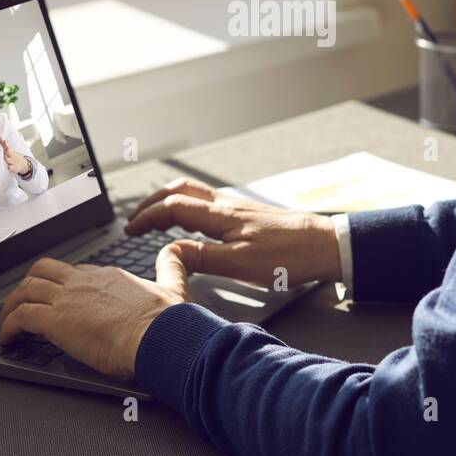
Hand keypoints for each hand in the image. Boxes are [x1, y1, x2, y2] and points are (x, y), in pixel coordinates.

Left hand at [0, 134, 30, 176]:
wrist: (23, 164)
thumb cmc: (12, 156)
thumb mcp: (8, 149)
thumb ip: (2, 143)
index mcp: (9, 151)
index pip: (7, 146)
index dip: (6, 144)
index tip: (4, 141)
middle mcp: (11, 155)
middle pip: (9, 152)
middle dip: (7, 148)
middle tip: (5, 145)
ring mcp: (13, 161)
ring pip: (9, 160)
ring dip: (7, 159)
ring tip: (5, 157)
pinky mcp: (14, 168)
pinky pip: (11, 168)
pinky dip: (10, 167)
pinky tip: (9, 167)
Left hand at [0, 249, 187, 378]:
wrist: (159, 336)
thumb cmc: (167, 320)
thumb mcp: (173, 284)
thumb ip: (171, 266)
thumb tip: (175, 251)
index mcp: (107, 276)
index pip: (74, 273)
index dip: (61, 285)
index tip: (57, 298)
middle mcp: (84, 283)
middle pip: (42, 271)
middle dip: (27, 286)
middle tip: (21, 303)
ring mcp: (68, 300)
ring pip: (25, 291)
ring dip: (11, 307)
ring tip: (7, 324)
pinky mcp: (57, 322)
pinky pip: (21, 317)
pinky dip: (8, 326)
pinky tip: (8, 338)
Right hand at [124, 176, 340, 287]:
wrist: (326, 246)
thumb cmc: (290, 257)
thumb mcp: (242, 265)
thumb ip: (203, 257)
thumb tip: (170, 253)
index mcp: (222, 215)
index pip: (173, 207)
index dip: (147, 217)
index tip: (130, 230)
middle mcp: (227, 205)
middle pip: (180, 191)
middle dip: (153, 202)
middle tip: (135, 219)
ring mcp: (238, 207)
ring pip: (195, 192)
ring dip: (170, 200)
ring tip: (156, 216)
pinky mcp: (248, 214)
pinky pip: (208, 201)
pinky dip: (188, 205)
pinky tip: (192, 222)